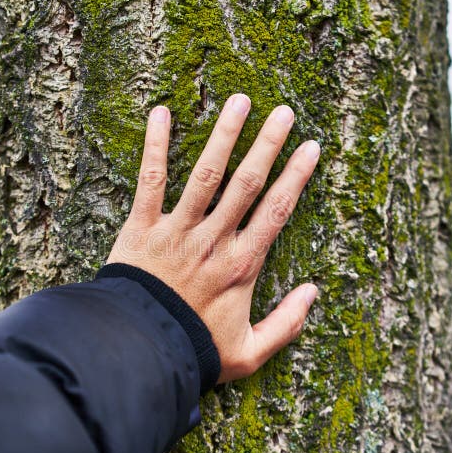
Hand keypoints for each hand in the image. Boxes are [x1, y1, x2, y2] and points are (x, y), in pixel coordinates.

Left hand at [107, 94, 319, 382]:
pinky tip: (161, 113)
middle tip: (283, 112)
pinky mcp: (142, 227)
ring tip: (239, 101)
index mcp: (241, 265)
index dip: (296, 177)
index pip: (276, 211)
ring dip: (223, 135)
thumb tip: (313, 293)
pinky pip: (150, 181)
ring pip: (205, 174)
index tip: (311, 147)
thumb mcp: (250, 352)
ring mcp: (177, 230)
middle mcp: (213, 240)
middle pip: (247, 183)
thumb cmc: (194, 350)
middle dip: (267, 145)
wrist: (138, 350)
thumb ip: (286, 323)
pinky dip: (155, 147)